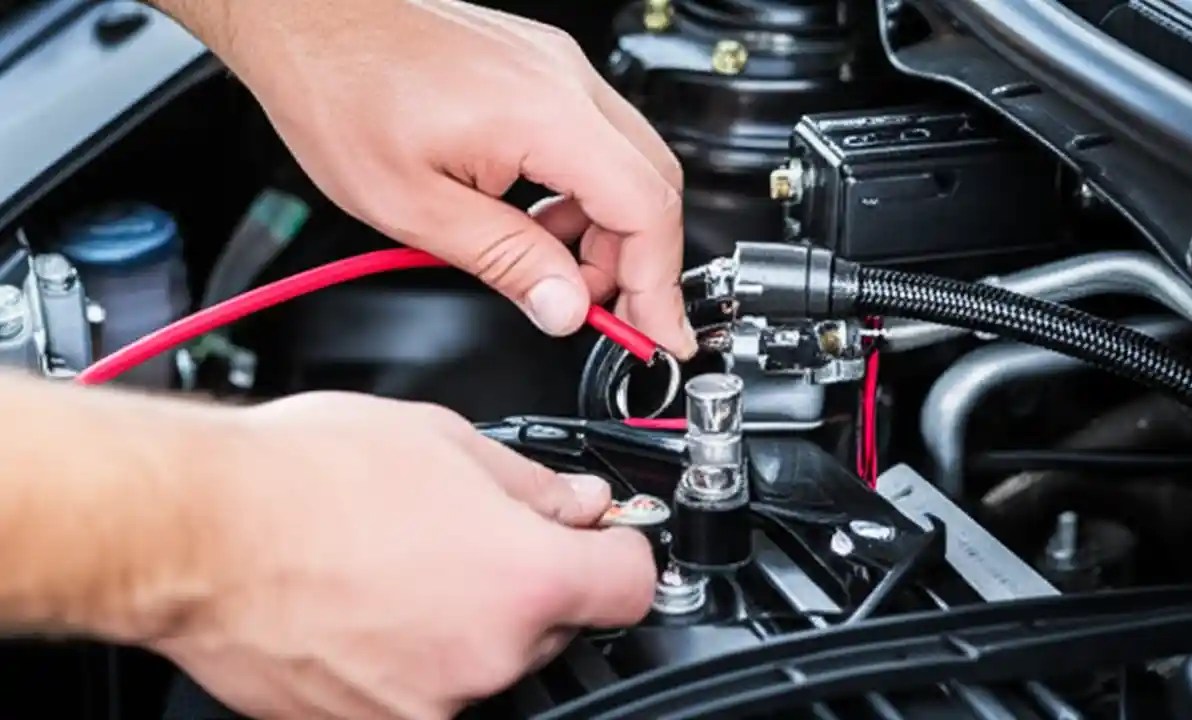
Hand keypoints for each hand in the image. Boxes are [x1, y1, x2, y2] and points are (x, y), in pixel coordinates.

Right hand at [152, 393, 656, 718]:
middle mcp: (485, 658)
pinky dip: (409, 652)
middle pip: (554, 624)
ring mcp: (427, 704)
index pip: (631, 585)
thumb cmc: (305, 477)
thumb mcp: (446, 440)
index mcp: (523, 582)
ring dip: (463, 617)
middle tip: (467, 531)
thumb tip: (578, 501)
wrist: (195, 530)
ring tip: (398, 561)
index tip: (602, 540)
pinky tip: (366, 600)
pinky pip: (421, 687)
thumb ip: (533, 484)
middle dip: (528, 580)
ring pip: (483, 657)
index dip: (621, 552)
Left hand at [187, 0, 694, 356]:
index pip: (647, 208)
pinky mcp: (539, 70)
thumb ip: (507, 262)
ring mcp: (556, 69)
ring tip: (553, 273)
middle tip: (604, 314)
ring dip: (608, 231)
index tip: (658, 332)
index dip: (660, 282)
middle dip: (637, 262)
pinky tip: (540, 224)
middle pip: (653, 186)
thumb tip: (566, 307)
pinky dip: (584, 195)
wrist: (305, 19)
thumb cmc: (340, 90)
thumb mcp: (416, 207)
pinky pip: (594, 141)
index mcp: (545, 114)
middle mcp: (564, 81)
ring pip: (628, 165)